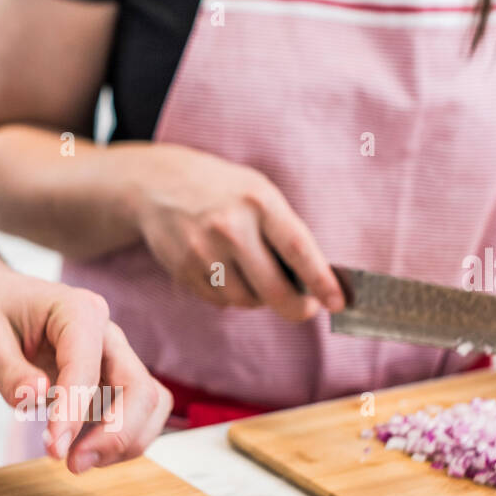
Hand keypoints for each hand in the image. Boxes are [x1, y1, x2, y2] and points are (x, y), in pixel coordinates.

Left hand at [0, 254, 171, 473]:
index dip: (74, 413)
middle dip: (116, 434)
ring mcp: (111, 357)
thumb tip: (37, 395)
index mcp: (77, 312)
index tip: (53, 448)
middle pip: (140, 389)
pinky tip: (82, 451)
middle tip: (72, 464)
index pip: (88, 368)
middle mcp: (105, 333)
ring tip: (77, 462)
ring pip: (148, 405)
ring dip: (124, 442)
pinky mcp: (108, 380)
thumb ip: (9, 371)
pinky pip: (133, 414)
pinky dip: (119, 439)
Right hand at [130, 143, 343, 318]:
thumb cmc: (223, 191)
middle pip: (273, 289)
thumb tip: (312, 283)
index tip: (338, 302)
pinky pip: (220, 301)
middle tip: (306, 310)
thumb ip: (283, 232)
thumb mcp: (258, 194)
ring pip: (246, 300)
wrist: (158, 184)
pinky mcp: (184, 269)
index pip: (298, 249)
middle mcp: (231, 227)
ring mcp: (203, 251)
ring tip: (253, 273)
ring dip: (258, 298)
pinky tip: (224, 271)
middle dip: (296, 308)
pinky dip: (230, 295)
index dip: (321, 280)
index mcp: (259, 201)